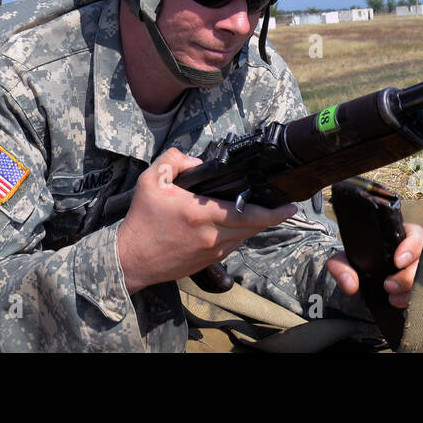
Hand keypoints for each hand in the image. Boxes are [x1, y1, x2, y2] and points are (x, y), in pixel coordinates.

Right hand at [117, 148, 297, 294]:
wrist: (130, 259)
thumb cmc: (141, 220)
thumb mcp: (151, 180)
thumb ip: (174, 160)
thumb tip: (197, 162)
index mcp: (201, 214)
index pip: (248, 214)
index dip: (274, 212)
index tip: (291, 207)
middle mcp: (211, 236)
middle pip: (253, 227)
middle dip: (270, 217)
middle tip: (282, 206)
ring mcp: (211, 252)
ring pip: (244, 238)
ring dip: (254, 226)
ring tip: (261, 212)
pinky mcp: (207, 263)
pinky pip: (232, 247)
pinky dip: (239, 235)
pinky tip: (236, 225)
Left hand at [326, 221, 422, 307]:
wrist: (363, 284)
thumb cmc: (359, 265)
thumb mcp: (344, 262)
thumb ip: (341, 268)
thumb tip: (350, 284)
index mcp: (399, 237)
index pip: (416, 235)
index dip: (411, 247)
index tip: (398, 261)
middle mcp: (416, 254)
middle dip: (408, 276)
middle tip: (388, 286)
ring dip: (411, 293)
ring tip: (393, 300)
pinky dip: (421, 304)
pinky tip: (405, 309)